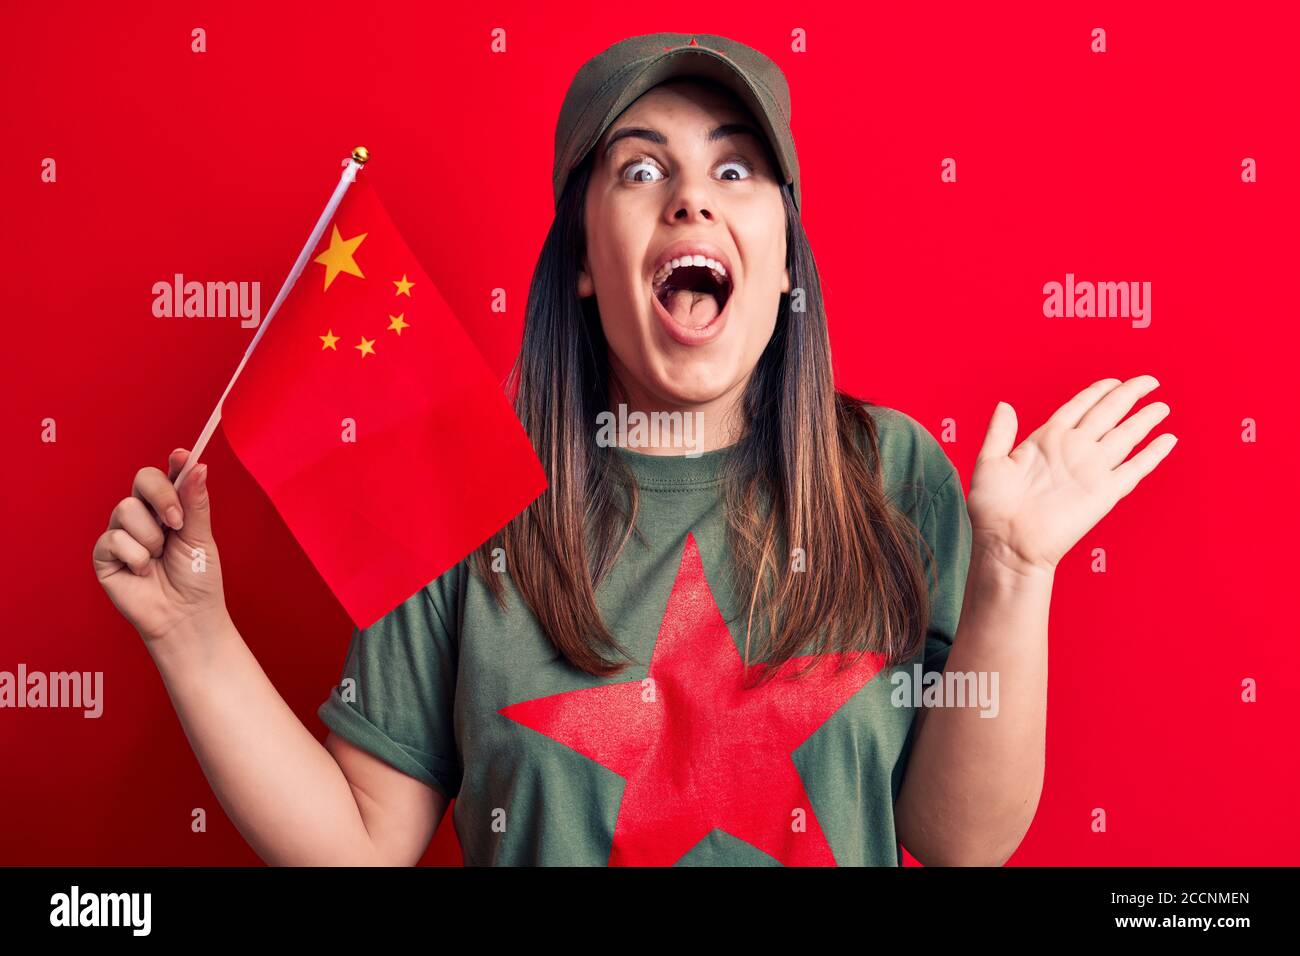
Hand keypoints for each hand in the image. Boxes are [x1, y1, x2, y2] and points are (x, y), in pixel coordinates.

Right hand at [92, 448, 230, 644]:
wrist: (186, 616)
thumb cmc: (197, 580)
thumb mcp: (201, 538)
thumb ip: (195, 502)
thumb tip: (198, 465)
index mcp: (171, 507)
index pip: (168, 475)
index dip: (174, 463)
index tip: (182, 456)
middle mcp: (145, 515)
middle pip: (143, 478)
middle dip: (162, 496)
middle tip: (177, 523)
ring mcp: (123, 532)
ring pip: (126, 508)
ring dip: (151, 537)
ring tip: (159, 558)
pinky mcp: (105, 554)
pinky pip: (113, 538)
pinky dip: (135, 556)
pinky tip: (143, 572)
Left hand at [967, 376, 1175, 575]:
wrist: (1006, 543)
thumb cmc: (992, 508)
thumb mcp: (989, 462)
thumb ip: (999, 432)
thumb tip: (1005, 404)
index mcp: (1046, 439)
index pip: (1079, 407)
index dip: (1098, 392)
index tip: (1115, 380)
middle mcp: (1073, 450)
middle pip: (1108, 414)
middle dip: (1129, 395)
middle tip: (1150, 381)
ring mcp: (1091, 470)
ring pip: (1126, 436)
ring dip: (1145, 420)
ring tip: (1161, 406)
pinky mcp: (1104, 493)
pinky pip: (1135, 468)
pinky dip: (1152, 454)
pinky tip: (1168, 440)